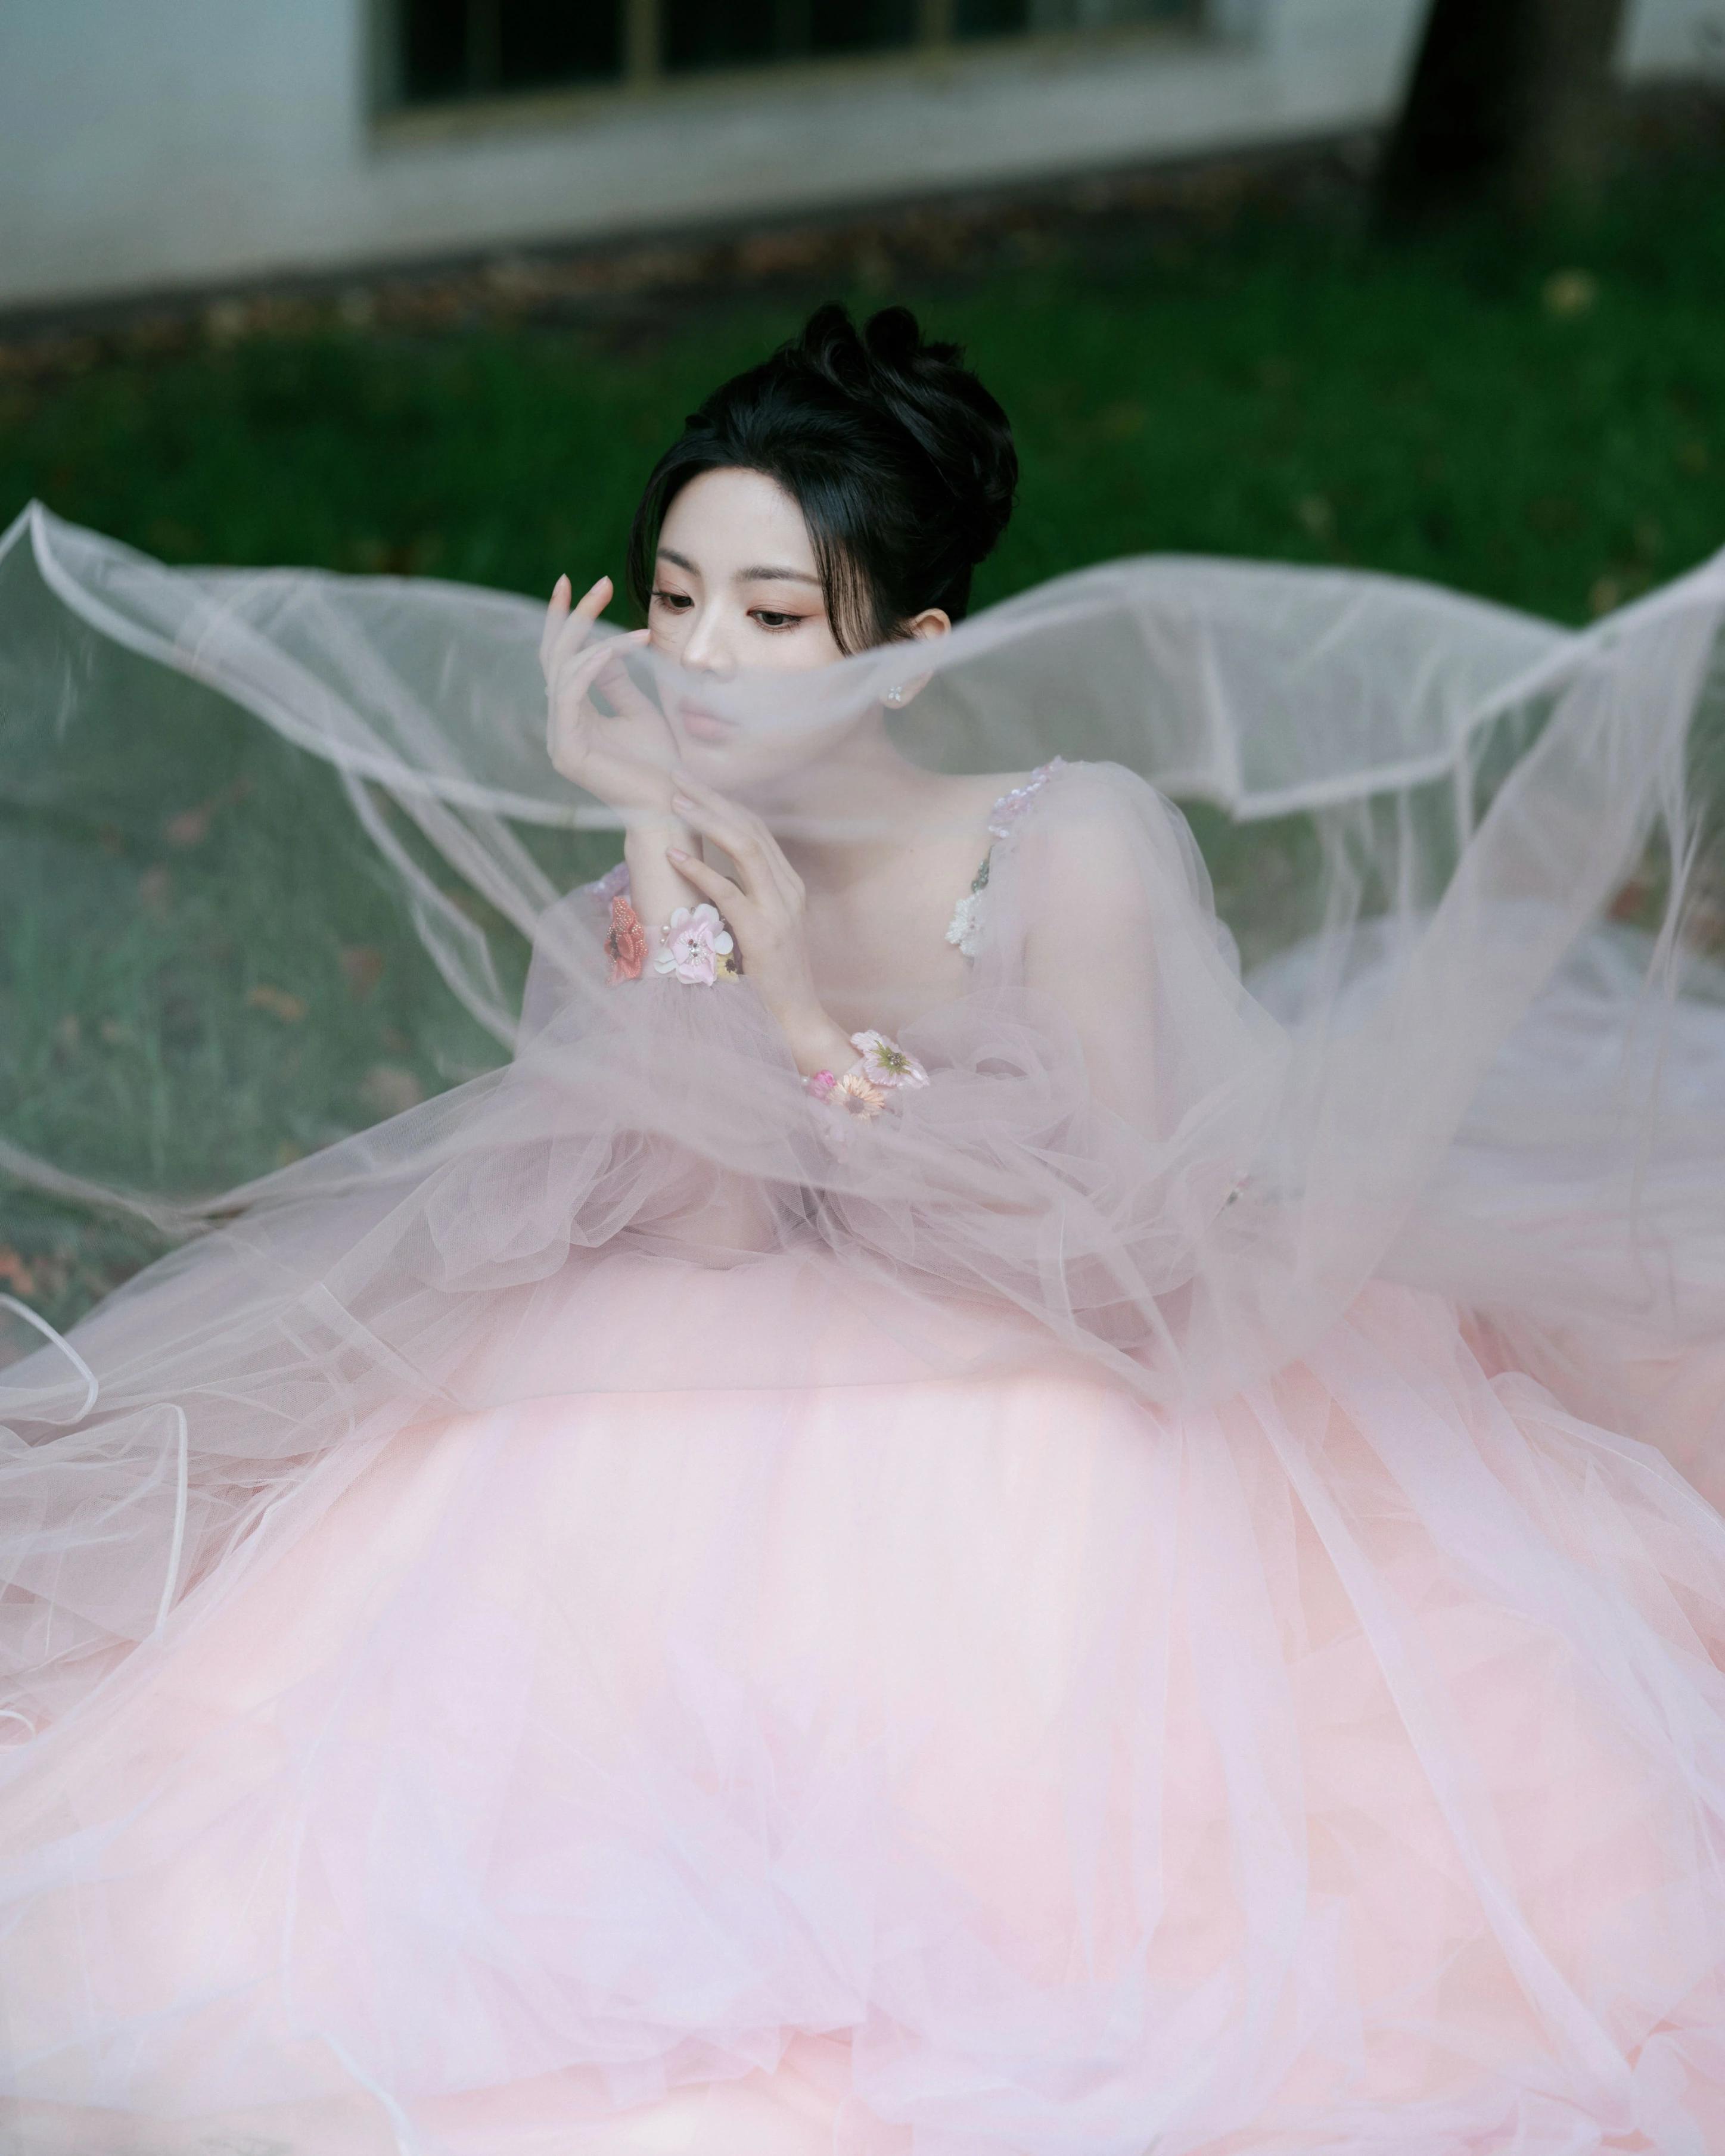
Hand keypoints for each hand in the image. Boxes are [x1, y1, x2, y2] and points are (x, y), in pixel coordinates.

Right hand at [540, 574, 679, 816]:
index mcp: (575, 717)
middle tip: (598, 584)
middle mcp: (561, 725)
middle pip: (555, 659)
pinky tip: (621, 648)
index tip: (579, 584)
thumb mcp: (640, 711)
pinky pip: (572, 693)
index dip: (565, 621)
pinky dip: (595, 665)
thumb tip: (603, 648)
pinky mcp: (568, 751)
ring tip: (635, 632)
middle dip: (574, 617)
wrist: (672, 806)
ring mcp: (560, 740)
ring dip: (597, 641)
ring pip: (565, 671)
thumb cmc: (663, 765)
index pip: (561, 660)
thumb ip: (616, 682)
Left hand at [665, 778, 853, 1076]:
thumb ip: (746, 897)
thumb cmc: (773, 977)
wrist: (798, 1017)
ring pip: (745, 846)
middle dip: (712, 797)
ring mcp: (779, 909)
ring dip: (706, 820)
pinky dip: (700, 869)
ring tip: (674, 802)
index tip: (691, 784)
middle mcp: (789, 888)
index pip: (757, 828)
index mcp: (789, 884)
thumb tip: (711, 874)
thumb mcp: (761, 926)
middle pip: (750, 826)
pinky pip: (729, 891)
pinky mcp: (763, 933)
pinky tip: (675, 855)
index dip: (723, 801)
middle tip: (676, 776)